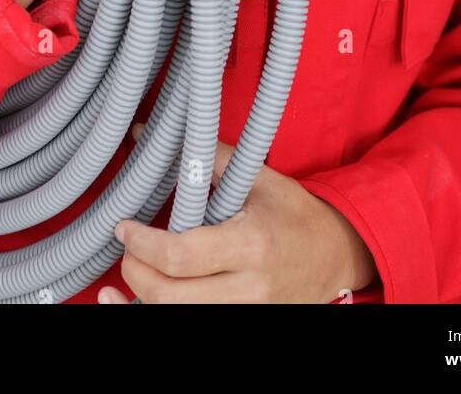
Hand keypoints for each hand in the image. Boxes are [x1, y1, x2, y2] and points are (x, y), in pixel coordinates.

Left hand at [98, 124, 376, 303]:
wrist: (336, 255)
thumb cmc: (294, 214)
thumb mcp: (257, 178)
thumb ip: (206, 158)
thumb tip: (149, 134)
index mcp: (251, 244)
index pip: (180, 255)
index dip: (142, 244)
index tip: (124, 227)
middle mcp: (249, 287)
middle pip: (170, 297)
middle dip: (136, 273)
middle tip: (127, 248)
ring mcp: (248, 312)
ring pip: (177, 317)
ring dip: (142, 298)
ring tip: (127, 275)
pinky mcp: (245, 322)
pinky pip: (194, 326)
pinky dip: (161, 313)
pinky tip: (139, 299)